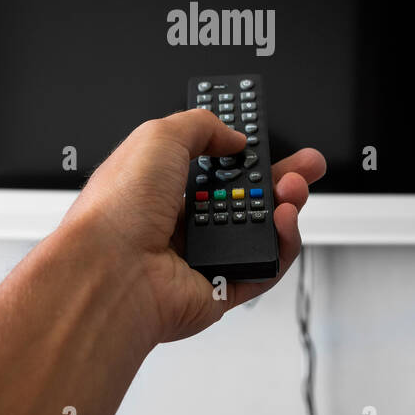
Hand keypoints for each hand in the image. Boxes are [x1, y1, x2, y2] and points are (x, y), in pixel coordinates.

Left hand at [57, 108, 325, 344]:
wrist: (110, 270)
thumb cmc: (117, 208)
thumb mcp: (158, 135)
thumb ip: (201, 126)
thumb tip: (233, 136)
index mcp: (160, 185)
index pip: (213, 163)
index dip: (243, 151)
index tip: (265, 140)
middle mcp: (179, 221)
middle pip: (244, 198)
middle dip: (280, 179)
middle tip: (305, 166)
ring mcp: (201, 256)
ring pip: (259, 231)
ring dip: (285, 207)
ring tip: (292, 191)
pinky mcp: (219, 288)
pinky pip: (264, 266)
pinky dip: (282, 245)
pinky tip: (283, 222)